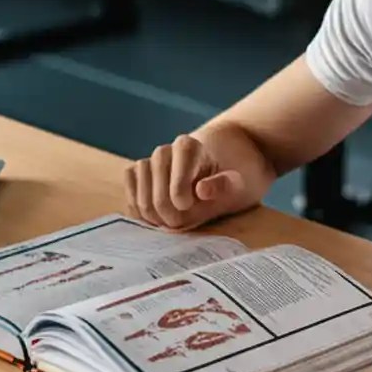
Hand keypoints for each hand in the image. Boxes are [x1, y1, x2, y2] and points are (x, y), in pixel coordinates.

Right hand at [124, 134, 248, 229]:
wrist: (226, 161)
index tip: (187, 206)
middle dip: (168, 211)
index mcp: (189, 147)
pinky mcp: (139, 172)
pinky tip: (154, 217)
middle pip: (157, 189)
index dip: (179, 192)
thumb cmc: (237, 173)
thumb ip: (224, 187)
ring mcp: (150, 162)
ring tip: (171, 222)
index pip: (177, 176)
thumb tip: (201, 190)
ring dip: (152, 213)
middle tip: (181, 224)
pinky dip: (137, 206)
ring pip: (140, 191)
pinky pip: (129, 187)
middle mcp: (166, 151)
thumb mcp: (242, 182)